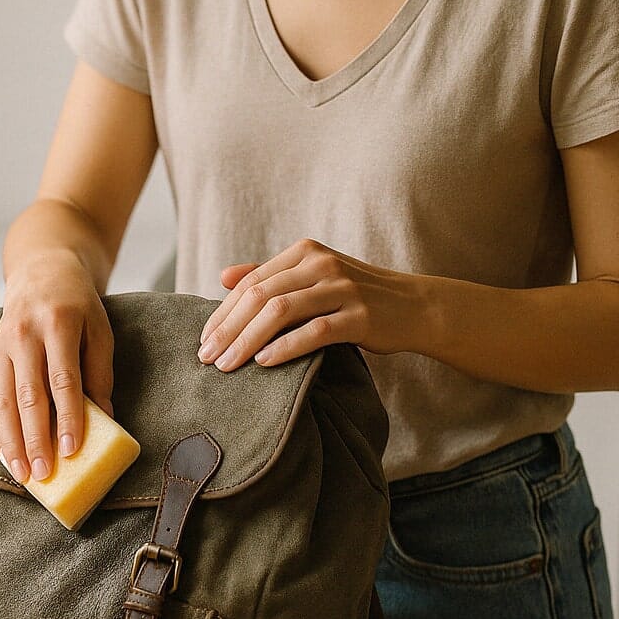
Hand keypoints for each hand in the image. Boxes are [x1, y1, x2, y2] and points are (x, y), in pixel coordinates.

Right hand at [0, 262, 113, 483]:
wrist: (40, 275)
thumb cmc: (77, 307)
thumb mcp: (99, 331)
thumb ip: (99, 374)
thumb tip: (104, 420)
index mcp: (57, 324)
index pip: (62, 380)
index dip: (68, 417)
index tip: (71, 450)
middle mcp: (23, 335)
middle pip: (28, 395)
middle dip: (35, 439)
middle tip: (43, 473)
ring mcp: (1, 346)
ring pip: (3, 402)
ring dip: (12, 441)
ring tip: (22, 473)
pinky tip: (7, 454)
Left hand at [196, 238, 430, 370]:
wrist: (415, 306)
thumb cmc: (355, 296)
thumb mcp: (313, 278)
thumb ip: (270, 276)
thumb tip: (223, 276)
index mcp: (305, 253)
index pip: (251, 283)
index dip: (222, 312)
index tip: (203, 340)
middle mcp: (321, 264)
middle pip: (260, 296)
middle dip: (228, 329)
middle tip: (206, 358)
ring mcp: (342, 288)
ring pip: (281, 312)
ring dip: (248, 340)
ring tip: (228, 365)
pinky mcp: (360, 316)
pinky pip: (314, 332)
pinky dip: (285, 347)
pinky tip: (264, 363)